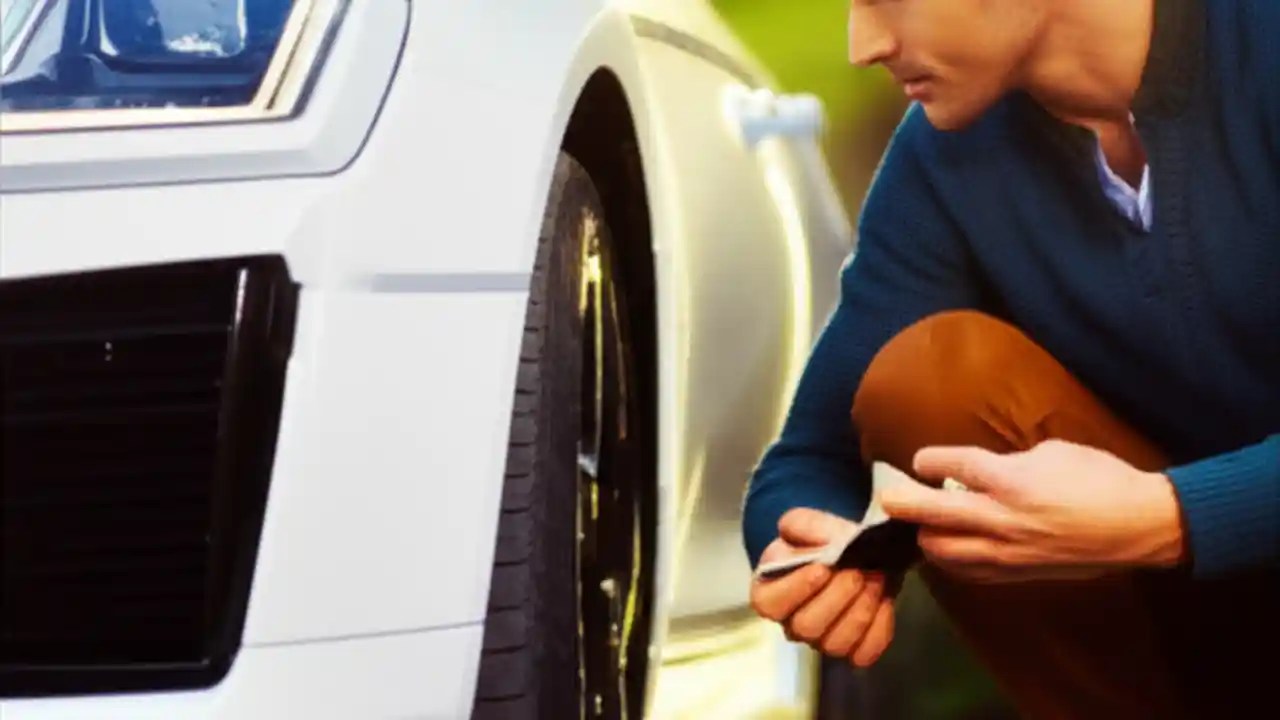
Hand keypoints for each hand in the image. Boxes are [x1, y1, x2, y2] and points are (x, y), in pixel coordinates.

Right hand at [749, 508, 894, 666]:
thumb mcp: (808, 523)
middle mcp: (792, 624)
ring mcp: (822, 641)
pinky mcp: (852, 650)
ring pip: (836, 643)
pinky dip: (879, 627)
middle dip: (837, 596)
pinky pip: (864, 652)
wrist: (858, 554)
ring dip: (861, 610)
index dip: (796, 588)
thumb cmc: (824, 541)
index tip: (822, 567)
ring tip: (875, 580)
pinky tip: (883, 601)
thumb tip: (824, 543)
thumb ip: (807, 526)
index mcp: (770, 592)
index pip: (769, 604)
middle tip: (857, 571)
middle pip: (807, 627)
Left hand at [876, 439, 1186, 582]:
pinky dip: (952, 559)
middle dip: (903, 504)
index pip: (951, 466)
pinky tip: (949, 549)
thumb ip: (1009, 462)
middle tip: (889, 498)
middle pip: (933, 514)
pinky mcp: (1018, 574)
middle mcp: (1002, 518)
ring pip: (943, 551)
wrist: (1139, 526)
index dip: (927, 461)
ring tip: (920, 526)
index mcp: (1011, 480)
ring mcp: (1008, 551)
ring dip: (925, 537)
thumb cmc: (1099, 478)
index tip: (918, 461)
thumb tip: (980, 471)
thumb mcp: (1052, 452)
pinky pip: (970, 571)